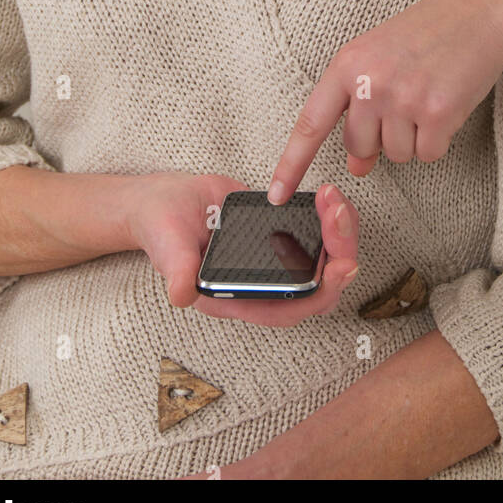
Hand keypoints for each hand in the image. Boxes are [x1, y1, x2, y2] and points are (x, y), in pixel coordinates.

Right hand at [128, 173, 358, 325]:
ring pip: (323, 257)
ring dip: (339, 232)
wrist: (164, 201)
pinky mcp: (280, 229)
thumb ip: (176, 270)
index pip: (289, 308)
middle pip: (318, 283)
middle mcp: (263, 282)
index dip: (319, 293)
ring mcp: (275, 256)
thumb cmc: (163, 229)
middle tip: (339, 214)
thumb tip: (181, 294)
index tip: (339, 266)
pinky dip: (328, 215)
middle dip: (339, 251)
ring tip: (335, 199)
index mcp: (239, 297)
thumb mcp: (167, 247)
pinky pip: (316, 231)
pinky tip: (328, 194)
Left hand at [269, 0, 502, 202]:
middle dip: (379, 138)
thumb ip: (359, 107)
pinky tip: (446, 106)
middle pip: (359, 147)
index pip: (310, 123)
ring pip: (395, 155)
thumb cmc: (429, 32)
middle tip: (404, 100)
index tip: (275, 193)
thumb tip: (357, 166)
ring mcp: (403, 99)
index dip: (291, 163)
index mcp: (347, 64)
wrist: (481, 14)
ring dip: (413, 138)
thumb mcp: (381, 59)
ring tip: (427, 96)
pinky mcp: (437, 114)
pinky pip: (428, 154)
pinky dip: (438, 139)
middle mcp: (370, 84)